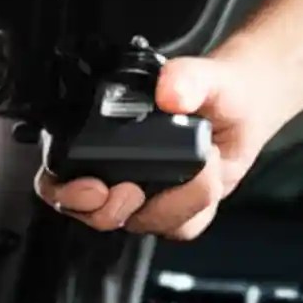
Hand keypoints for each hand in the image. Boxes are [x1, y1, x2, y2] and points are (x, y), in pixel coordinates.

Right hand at [34, 51, 279, 239]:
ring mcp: (147, 196)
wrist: (243, 106)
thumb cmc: (211, 88)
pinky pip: (179, 228)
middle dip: (112, 211)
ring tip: (200, 166)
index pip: (59, 180)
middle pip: (95, 214)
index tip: (91, 189)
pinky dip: (196, 208)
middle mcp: (119, 173)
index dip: (64, 193)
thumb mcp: (202, 75)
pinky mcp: (177, 211)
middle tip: (134, 191)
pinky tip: (209, 179)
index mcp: (103, 140)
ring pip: (144, 223)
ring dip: (173, 203)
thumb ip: (186, 76)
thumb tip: (170, 91)